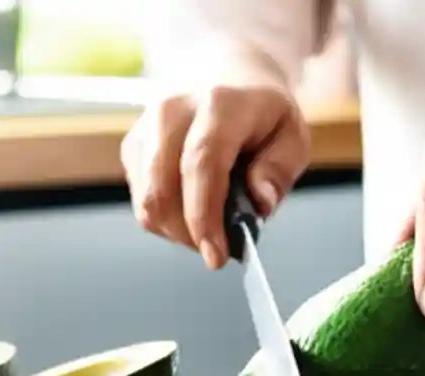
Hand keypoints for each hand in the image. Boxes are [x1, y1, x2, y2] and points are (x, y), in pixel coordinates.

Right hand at [121, 83, 310, 268]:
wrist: (223, 72)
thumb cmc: (260, 112)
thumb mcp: (292, 134)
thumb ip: (279, 170)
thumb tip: (258, 202)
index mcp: (220, 103)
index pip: (201, 164)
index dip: (205, 216)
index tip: (216, 254)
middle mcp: (173, 110)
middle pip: (162, 189)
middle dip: (188, 234)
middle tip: (217, 247)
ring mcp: (146, 127)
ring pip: (147, 201)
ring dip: (176, 230)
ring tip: (207, 226)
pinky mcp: (133, 145)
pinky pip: (141, 200)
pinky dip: (166, 218)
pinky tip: (191, 209)